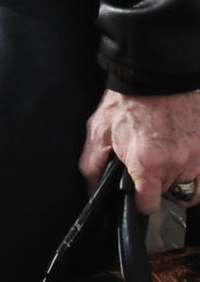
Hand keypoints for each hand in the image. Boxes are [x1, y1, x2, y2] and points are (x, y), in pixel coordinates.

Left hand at [80, 88, 199, 212]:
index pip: (149, 205)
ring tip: (165, 158)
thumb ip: (92, 165)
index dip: (140, 202)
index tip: (137, 194)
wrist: (155, 76)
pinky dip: (194, 166)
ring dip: (178, 177)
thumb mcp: (98, 131)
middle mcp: (176, 163)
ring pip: (191, 186)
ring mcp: (197, 156)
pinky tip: (180, 150)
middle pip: (170, 194)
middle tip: (149, 164)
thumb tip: (92, 190)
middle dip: (159, 184)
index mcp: (147, 163)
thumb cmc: (126, 102)